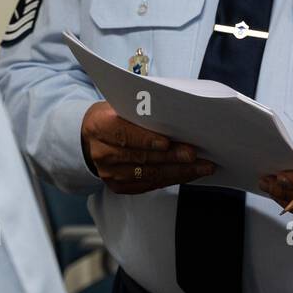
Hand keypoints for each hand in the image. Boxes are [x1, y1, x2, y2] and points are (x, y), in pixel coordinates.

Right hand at [81, 102, 213, 193]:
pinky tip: (189, 173)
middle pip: (141, 158)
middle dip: (171, 157)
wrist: (90, 137)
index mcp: (100, 127)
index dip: (146, 140)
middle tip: (194, 155)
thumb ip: (141, 111)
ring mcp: (110, 173)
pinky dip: (172, 179)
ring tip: (202, 167)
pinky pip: (150, 184)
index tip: (167, 143)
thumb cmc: (113, 116)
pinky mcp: (119, 186)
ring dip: (179, 172)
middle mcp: (102, 153)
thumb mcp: (120, 105)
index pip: (124, 135)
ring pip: (149, 175)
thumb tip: (176, 116)